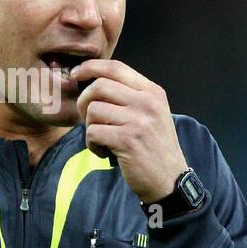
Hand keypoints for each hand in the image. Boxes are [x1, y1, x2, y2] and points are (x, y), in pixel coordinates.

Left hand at [71, 59, 187, 203]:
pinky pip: (92, 132)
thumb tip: (92, 82)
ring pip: (93, 110)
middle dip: (83, 102)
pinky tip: (104, 152)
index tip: (76, 74)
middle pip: (99, 86)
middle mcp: (147, 102)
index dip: (91, 67)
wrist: (170, 180)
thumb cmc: (154, 148)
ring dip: (89, 127)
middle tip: (87, 119)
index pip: (116, 67)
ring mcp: (138, 120)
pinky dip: (92, 144)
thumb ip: (129, 96)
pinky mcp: (127, 140)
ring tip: (102, 140)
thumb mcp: (151, 114)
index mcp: (152, 92)